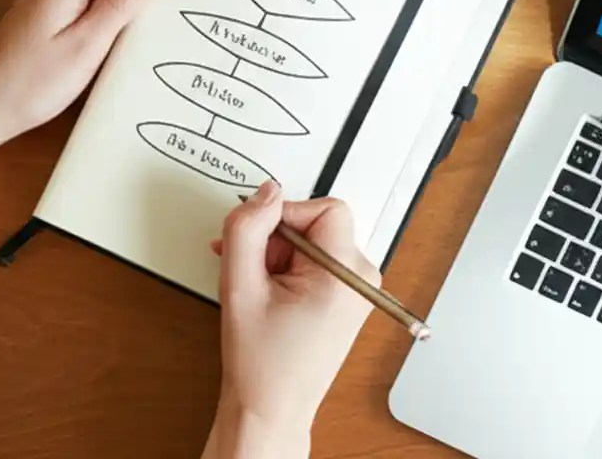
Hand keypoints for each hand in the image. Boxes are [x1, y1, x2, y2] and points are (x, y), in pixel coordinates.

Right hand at [202, 182, 378, 458]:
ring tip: (258, 288)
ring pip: (314, 242)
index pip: (327, 208)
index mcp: (346, 275)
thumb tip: (267, 192)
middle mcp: (362, 277)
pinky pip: (317, 262)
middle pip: (318, 224)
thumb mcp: (240, 287)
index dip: (286, 215)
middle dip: (277, 239)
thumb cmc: (261, 363)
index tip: (257, 241)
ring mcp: (357, 288)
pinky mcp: (347, 296)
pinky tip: (268, 292)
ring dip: (278, 255)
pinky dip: (288, 269)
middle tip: (251, 272)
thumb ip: (247, 229)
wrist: (271, 409)